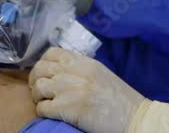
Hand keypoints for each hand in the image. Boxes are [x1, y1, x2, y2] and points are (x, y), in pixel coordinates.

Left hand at [29, 48, 168, 132]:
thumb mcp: (101, 73)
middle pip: (41, 68)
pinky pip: (42, 108)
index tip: (45, 74)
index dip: (43, 63)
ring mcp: (69, 89)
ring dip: (38, 97)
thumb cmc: (120, 98)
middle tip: (40, 91)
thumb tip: (61, 70)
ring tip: (45, 103)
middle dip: (35, 80)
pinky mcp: (66, 108)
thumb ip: (81, 68)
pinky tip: (51, 114)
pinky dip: (42, 111)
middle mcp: (74, 71)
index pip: (52, 53)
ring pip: (38, 87)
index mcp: (84, 62)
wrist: (133, 116)